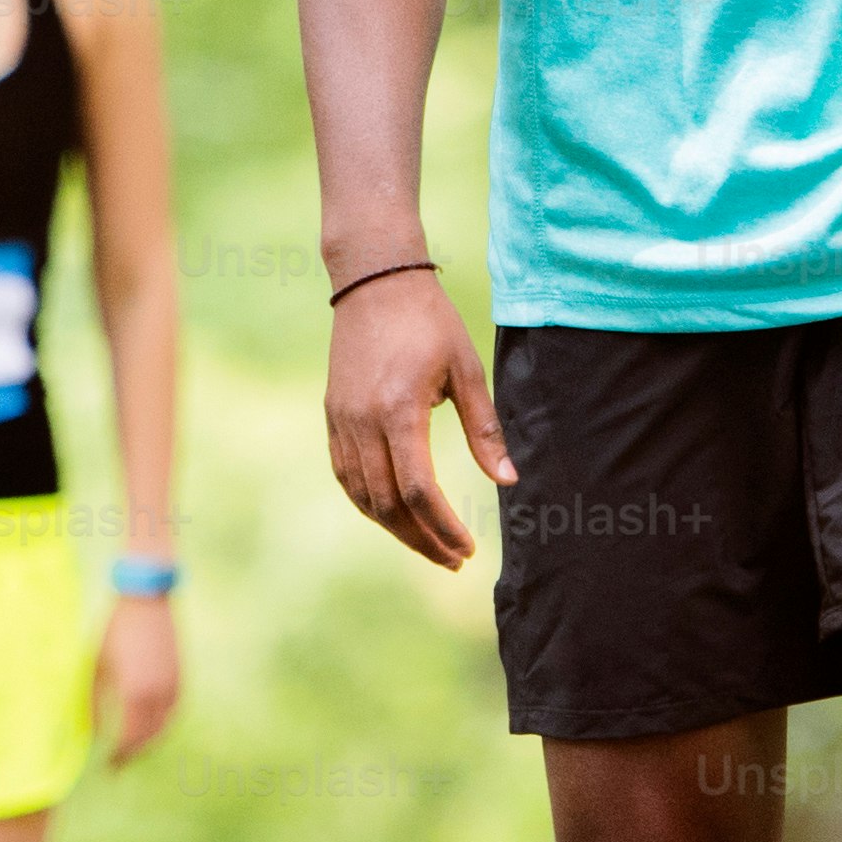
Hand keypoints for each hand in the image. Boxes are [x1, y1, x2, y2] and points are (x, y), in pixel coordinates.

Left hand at [95, 592, 181, 765]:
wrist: (146, 598)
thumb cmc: (114, 629)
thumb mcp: (97, 666)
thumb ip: (96, 701)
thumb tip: (92, 731)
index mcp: (134, 692)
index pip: (129, 738)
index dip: (119, 756)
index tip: (108, 767)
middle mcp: (157, 693)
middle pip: (149, 737)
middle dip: (133, 754)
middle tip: (118, 766)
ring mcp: (173, 684)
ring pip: (165, 726)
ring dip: (149, 742)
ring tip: (133, 750)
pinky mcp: (180, 676)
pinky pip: (173, 711)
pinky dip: (162, 725)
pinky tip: (149, 727)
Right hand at [323, 264, 513, 568]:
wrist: (375, 282)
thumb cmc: (430, 321)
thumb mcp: (467, 369)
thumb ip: (485, 430)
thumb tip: (508, 480)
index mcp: (400, 411)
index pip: (419, 490)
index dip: (443, 527)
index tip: (467, 547)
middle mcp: (364, 422)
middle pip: (387, 505)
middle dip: (421, 540)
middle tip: (453, 559)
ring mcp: (342, 421)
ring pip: (362, 497)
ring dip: (395, 528)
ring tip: (429, 544)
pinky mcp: (333, 416)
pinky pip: (346, 475)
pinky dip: (370, 503)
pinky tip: (393, 514)